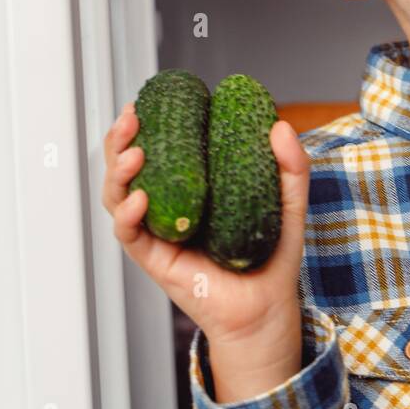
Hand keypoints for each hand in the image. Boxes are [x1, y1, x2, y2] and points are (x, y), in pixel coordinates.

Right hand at [102, 103, 311, 388]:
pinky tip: (139, 198)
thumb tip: (278, 125)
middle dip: (120, 140)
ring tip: (135, 153)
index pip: (158, 150)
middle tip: (132, 119)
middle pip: (127, 168)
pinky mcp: (154, 258)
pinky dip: (128, 214)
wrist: (266, 306)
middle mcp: (168, 207)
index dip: (144, 125)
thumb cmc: (273, 256)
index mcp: (192, 188)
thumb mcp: (287, 202)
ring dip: (119, 171)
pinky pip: (130, 233)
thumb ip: (290, 166)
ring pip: (118, 196)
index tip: (146, 102)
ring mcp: (157, 232)